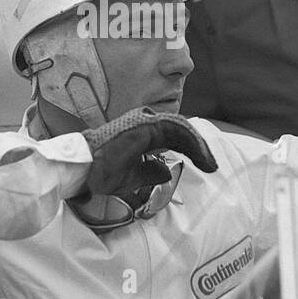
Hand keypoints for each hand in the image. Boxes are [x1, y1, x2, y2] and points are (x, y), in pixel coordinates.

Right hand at [82, 108, 217, 196]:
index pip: (175, 136)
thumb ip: (150, 173)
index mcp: (143, 133)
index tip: (206, 165)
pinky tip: (200, 156)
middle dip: (199, 148)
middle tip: (212, 164)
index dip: (192, 149)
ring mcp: (145, 121)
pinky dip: (190, 142)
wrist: (85, 169)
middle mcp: (145, 123)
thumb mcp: (133, 177)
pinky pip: (175, 129)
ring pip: (181, 128)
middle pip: (181, 131)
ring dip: (198, 146)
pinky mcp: (146, 125)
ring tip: (210, 163)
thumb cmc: (103, 171)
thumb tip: (165, 172)